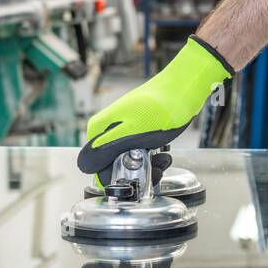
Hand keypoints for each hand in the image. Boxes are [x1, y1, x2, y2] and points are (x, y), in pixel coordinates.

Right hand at [77, 35, 231, 177]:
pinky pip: (141, 154)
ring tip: (163, 158)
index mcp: (99, 131)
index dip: (119, 177)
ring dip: (149, 166)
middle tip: (157, 166)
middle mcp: (107, 131)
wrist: (183, 90)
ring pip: (130, 162)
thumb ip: (107, 150)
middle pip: (115, 166)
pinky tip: (164, 153)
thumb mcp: (131, 133)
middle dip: (137, 172)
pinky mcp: (138, 132)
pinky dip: (154, 157)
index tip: (139, 176)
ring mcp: (123, 131)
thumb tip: (84, 165)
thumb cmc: (160, 108)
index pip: (98, 168)